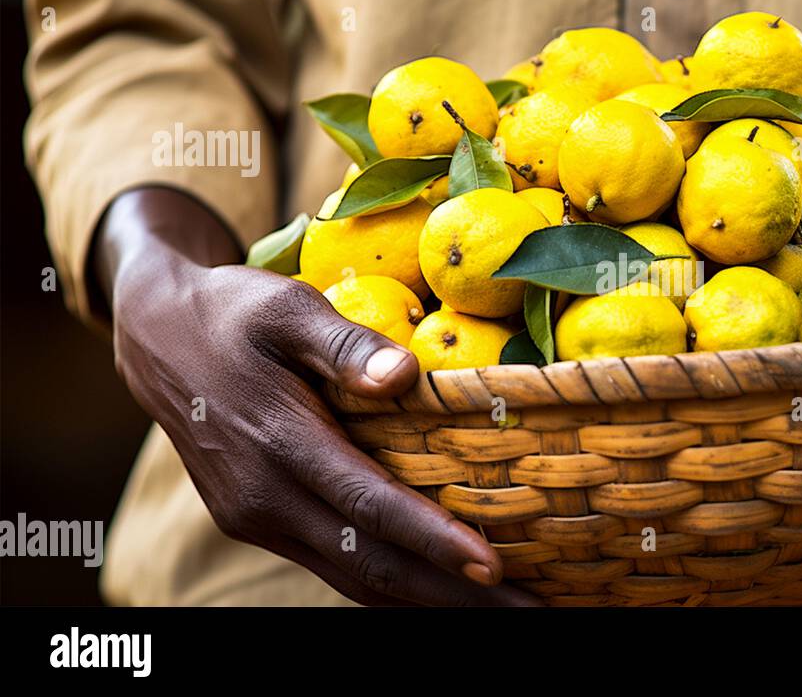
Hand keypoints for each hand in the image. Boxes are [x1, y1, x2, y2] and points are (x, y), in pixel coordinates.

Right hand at [97, 188, 537, 605]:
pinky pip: (333, 568)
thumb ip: (343, 343)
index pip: (368, 507)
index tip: (493, 565)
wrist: (156, 341)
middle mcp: (266, 498)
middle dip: (452, 596)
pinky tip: (440, 594)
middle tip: (529, 610)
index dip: (432, 540)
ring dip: (428, 602)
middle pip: (370, 564)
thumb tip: (403, 376)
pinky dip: (391, 588)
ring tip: (502, 611)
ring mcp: (258, 519)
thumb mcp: (284, 305)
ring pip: (352, 579)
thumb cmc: (232, 313)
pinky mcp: (259, 523)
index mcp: (278, 442)